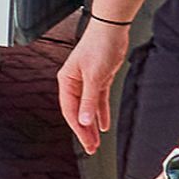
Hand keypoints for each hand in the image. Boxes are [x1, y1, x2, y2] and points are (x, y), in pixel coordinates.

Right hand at [58, 18, 128, 153]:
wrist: (111, 31)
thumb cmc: (99, 46)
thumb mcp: (94, 77)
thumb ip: (88, 100)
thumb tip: (83, 119)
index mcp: (67, 81)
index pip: (70, 111)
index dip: (78, 128)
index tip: (86, 142)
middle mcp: (74, 83)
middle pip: (78, 112)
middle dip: (84, 130)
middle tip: (91, 147)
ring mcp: (86, 82)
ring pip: (88, 109)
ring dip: (92, 124)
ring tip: (96, 140)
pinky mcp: (98, 80)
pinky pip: (98, 101)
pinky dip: (100, 113)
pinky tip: (103, 124)